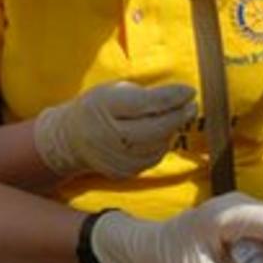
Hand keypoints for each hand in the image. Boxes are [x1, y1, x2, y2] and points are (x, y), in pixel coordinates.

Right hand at [34, 81, 196, 178]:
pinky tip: (161, 133)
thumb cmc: (96, 108)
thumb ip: (142, 94)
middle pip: (156, 128)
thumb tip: (178, 97)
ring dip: (172, 130)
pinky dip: (162, 144)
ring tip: (177, 116)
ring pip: (158, 144)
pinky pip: (153, 157)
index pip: (146, 103)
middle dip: (179, 116)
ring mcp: (117, 158)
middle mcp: (110, 135)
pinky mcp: (124, 171)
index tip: (190, 91)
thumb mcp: (112, 91)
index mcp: (105, 107)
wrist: (70, 140)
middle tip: (192, 105)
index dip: (172, 97)